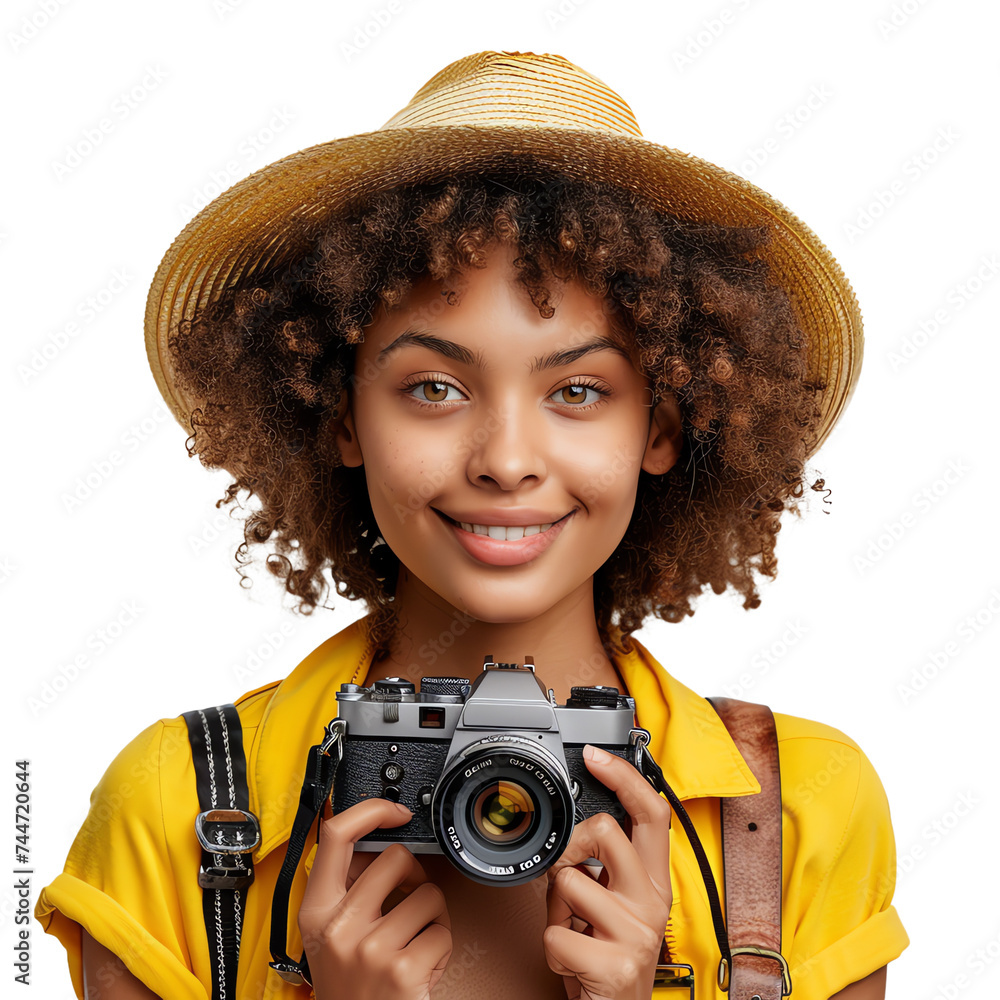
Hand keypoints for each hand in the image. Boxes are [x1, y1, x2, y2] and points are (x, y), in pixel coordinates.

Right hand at [298, 798, 452, 999]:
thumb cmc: (352, 990)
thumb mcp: (332, 936)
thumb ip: (347, 892)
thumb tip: (379, 841)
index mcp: (316, 912)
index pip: (334, 836)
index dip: (370, 809)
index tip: (395, 811)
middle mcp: (338, 927)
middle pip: (395, 857)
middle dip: (415, 875)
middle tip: (410, 899)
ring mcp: (370, 948)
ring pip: (429, 895)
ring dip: (433, 920)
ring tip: (414, 944)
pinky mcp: (402, 970)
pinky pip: (442, 933)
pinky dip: (441, 949)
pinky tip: (422, 968)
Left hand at [543, 744, 672, 999]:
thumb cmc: (609, 961)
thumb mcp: (617, 906)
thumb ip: (607, 868)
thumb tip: (579, 832)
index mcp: (655, 884)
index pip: (652, 814)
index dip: (625, 778)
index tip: (596, 756)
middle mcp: (652, 903)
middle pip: (607, 831)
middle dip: (573, 845)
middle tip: (572, 873)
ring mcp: (636, 933)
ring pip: (569, 882)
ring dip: (554, 908)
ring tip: (573, 929)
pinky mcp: (614, 965)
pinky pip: (554, 933)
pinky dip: (550, 947)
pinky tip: (571, 959)